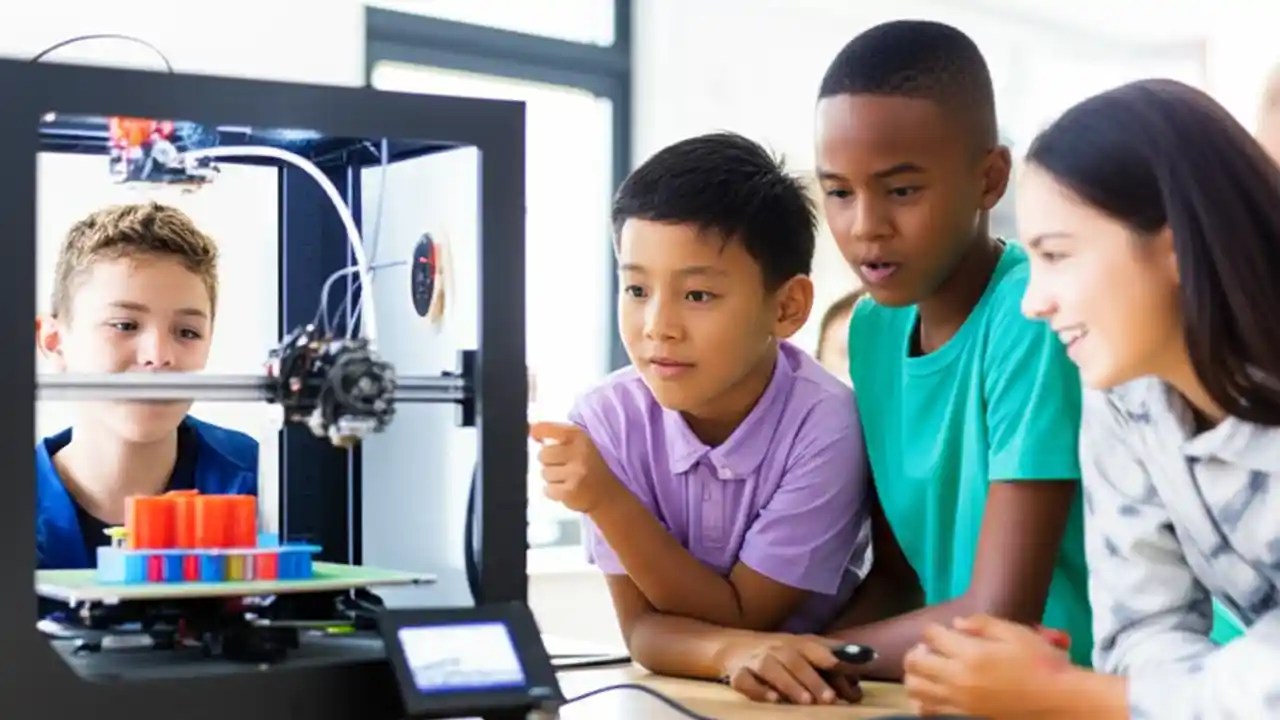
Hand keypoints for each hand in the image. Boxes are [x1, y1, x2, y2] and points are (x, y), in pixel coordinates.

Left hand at [529, 421, 620, 512]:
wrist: (608, 494)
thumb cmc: (591, 465)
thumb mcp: (581, 443)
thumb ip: (558, 435)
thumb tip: (530, 430)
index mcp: (581, 437)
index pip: (550, 429)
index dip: (538, 432)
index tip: (533, 435)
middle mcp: (579, 453)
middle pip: (543, 455)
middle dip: (549, 461)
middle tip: (562, 465)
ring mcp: (575, 473)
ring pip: (545, 473)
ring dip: (553, 477)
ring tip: (567, 478)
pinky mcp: (570, 492)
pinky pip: (548, 490)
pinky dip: (554, 491)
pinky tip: (566, 488)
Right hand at [720, 633, 861, 705]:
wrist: (732, 646)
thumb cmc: (777, 652)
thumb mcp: (802, 652)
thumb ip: (830, 669)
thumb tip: (856, 691)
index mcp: (796, 644)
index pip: (815, 647)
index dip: (831, 653)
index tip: (845, 663)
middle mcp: (777, 649)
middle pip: (794, 660)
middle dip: (812, 679)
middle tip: (830, 698)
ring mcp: (756, 660)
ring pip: (771, 669)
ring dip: (789, 684)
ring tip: (806, 702)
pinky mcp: (738, 673)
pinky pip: (745, 680)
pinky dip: (758, 690)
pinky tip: (773, 699)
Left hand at [904, 614, 1071, 717]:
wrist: (1059, 702)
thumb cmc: (1041, 664)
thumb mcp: (1015, 633)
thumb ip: (982, 624)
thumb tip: (956, 623)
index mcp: (970, 654)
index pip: (931, 635)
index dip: (934, 630)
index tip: (942, 632)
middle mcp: (958, 679)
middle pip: (915, 662)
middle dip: (918, 650)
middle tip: (930, 650)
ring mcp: (958, 702)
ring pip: (915, 689)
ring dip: (916, 675)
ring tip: (929, 671)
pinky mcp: (963, 718)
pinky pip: (928, 711)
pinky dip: (923, 701)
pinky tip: (933, 694)